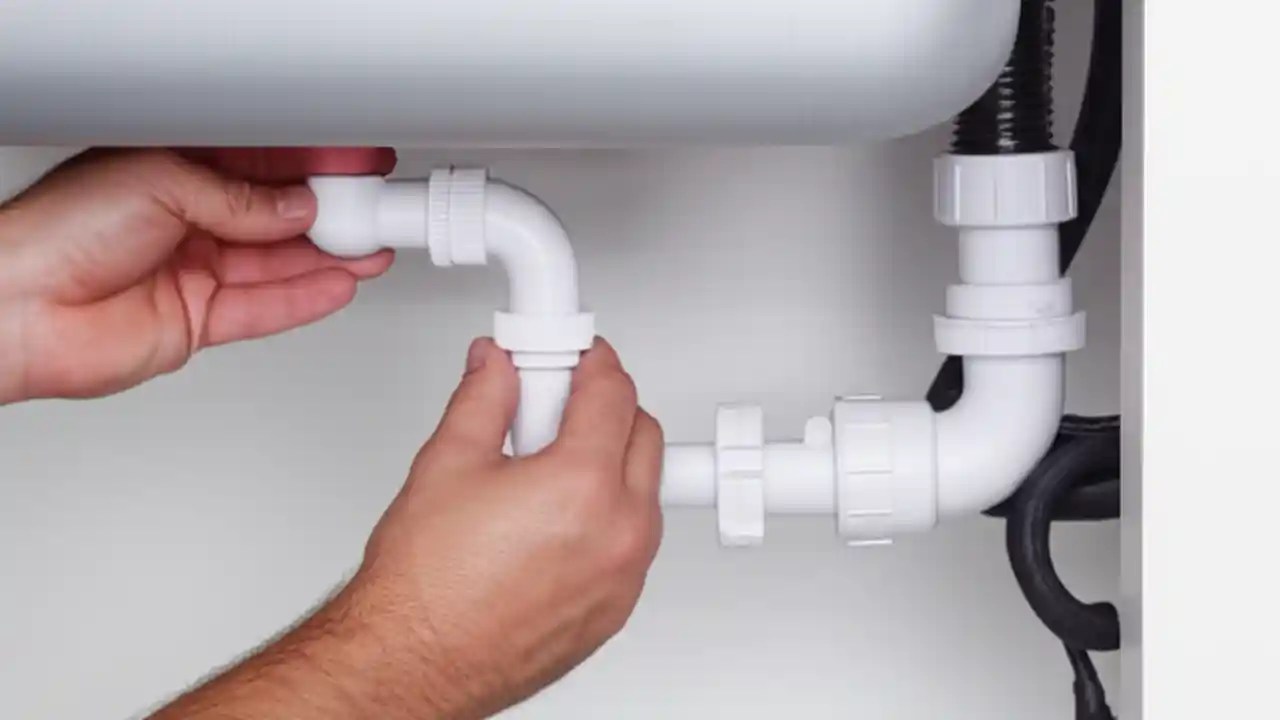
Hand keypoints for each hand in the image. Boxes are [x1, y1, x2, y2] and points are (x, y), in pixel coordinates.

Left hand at [0, 147, 395, 402]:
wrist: (19, 308)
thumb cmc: (56, 233)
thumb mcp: (161, 182)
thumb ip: (240, 199)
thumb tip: (296, 206)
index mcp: (176, 173)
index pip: (263, 167)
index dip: (315, 167)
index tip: (358, 167)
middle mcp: (189, 222)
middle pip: (279, 219)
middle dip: (332, 215)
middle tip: (378, 211)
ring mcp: (196, 273)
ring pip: (280, 265)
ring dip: (329, 258)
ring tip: (373, 250)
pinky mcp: (198, 321)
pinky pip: (265, 309)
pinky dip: (305, 298)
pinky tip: (338, 285)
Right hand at [153, 338, 664, 719]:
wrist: (411, 661)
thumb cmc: (425, 587)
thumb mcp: (448, 462)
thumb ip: (484, 398)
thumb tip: (497, 366)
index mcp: (582, 487)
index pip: (613, 392)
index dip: (588, 359)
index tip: (571, 354)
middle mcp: (618, 533)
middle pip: (643, 435)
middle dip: (605, 408)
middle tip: (552, 406)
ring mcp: (624, 577)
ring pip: (645, 490)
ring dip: (611, 464)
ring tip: (543, 467)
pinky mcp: (616, 609)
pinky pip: (633, 542)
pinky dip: (609, 516)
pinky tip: (554, 517)